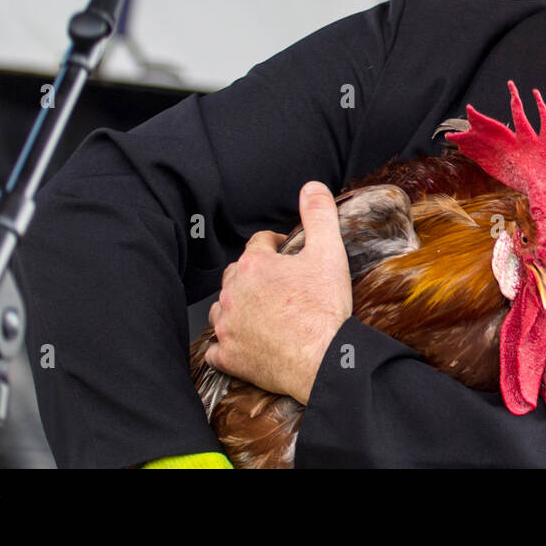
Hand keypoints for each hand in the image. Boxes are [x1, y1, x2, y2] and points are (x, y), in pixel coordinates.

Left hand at [205, 182, 351, 403]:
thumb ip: (319, 214)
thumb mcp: (329, 252)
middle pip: (235, 274)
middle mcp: (233, 294)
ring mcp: (228, 327)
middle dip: (253, 274)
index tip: (287, 252)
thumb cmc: (324, 308)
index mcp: (254, 265)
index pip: (258, 243)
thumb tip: (311, 187)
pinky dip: (225, 345)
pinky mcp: (229, 357)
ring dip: (235, 306)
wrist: (324, 358)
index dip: (275, 244)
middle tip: (277, 282)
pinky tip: (239, 343)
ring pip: (221, 309)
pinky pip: (215, 349)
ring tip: (258, 310)